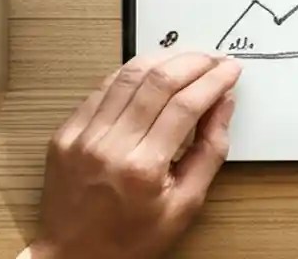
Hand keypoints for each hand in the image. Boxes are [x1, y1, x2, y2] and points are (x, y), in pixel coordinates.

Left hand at [31, 52, 241, 258]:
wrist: (74, 257)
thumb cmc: (130, 239)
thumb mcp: (184, 206)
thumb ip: (209, 152)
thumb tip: (223, 105)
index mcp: (142, 169)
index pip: (186, 106)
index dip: (214, 81)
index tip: (230, 70)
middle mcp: (109, 146)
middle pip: (158, 81)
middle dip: (193, 62)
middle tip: (213, 60)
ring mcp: (83, 136)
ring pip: (128, 76)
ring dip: (162, 59)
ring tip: (186, 59)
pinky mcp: (67, 132)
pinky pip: (102, 88)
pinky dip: (130, 74)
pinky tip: (150, 72)